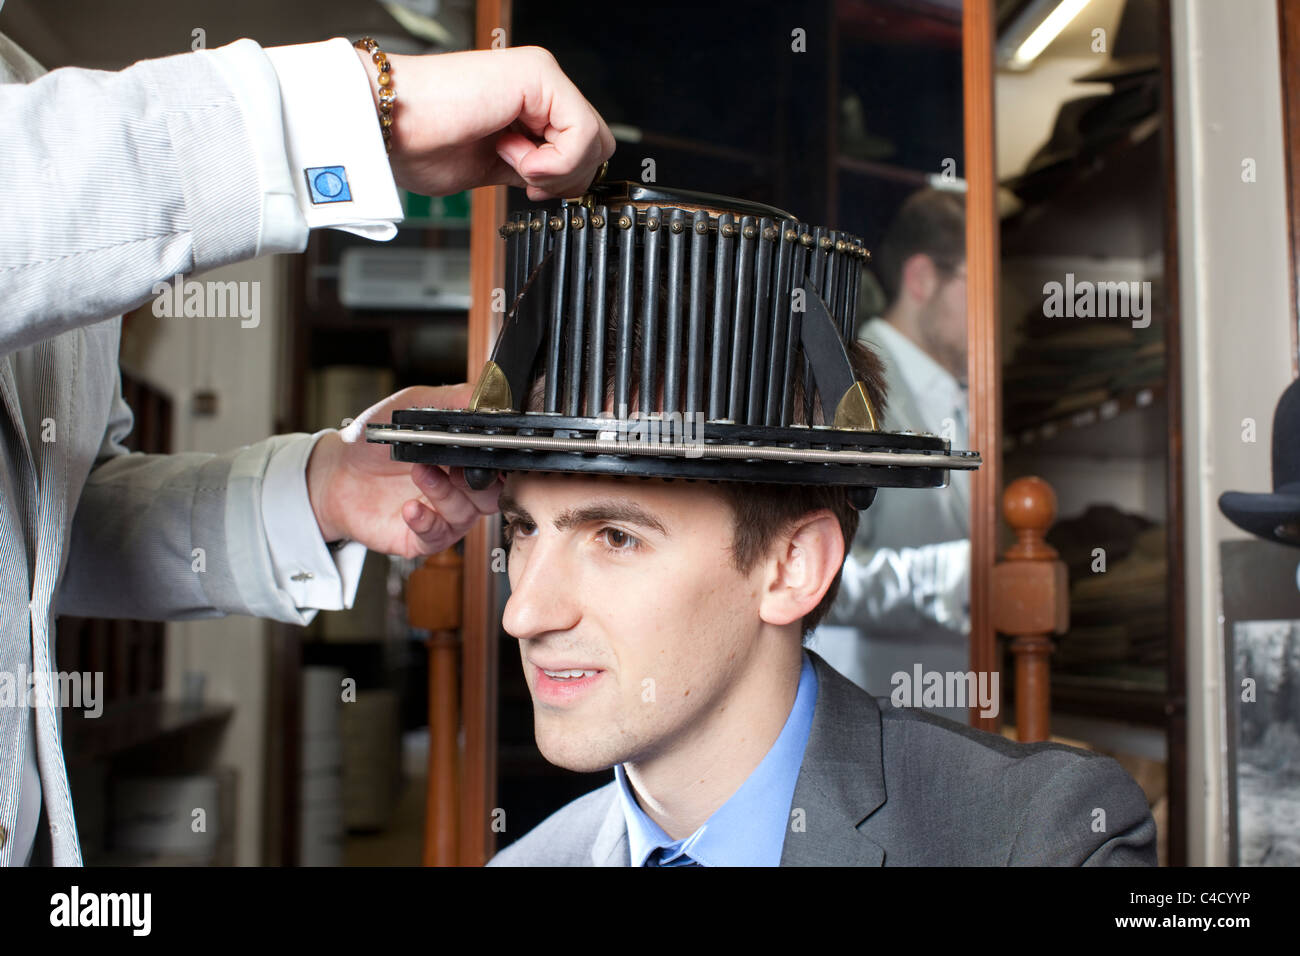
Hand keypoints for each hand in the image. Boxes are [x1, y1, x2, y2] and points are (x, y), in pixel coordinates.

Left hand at [306, 384, 502, 557]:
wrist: (335, 472)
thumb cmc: (374, 441)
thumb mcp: (412, 406)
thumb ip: (451, 399)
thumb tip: (486, 395)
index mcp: (464, 458)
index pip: (498, 463)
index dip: (497, 459)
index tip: (485, 447)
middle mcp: (459, 489)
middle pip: (491, 494)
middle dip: (477, 480)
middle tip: (454, 465)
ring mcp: (442, 515)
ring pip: (466, 514)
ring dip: (445, 493)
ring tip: (420, 472)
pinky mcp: (421, 537)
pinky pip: (436, 536)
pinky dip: (426, 522)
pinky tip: (410, 507)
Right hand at [355, 45, 614, 200]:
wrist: (387, 125)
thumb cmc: (421, 143)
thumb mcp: (495, 168)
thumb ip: (532, 169)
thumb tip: (562, 183)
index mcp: (529, 103)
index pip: (583, 147)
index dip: (567, 180)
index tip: (533, 190)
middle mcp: (538, 86)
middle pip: (597, 145)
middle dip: (567, 177)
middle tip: (525, 178)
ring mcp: (540, 77)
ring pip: (595, 141)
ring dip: (556, 169)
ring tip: (510, 160)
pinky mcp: (538, 76)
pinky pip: (581, 133)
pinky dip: (554, 161)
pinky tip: (515, 157)